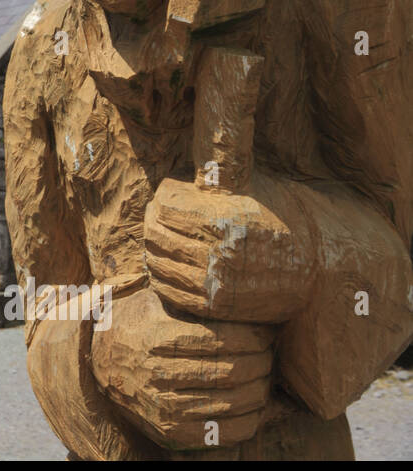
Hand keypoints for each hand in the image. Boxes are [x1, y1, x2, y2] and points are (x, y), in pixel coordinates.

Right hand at [91, 287, 273, 449]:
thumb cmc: (138, 321)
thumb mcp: (156, 299)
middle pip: (233, 372)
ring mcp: (162, 406)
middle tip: (268, 355)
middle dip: (262, 363)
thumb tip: (241, 294)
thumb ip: (192, 298)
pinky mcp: (168, 430)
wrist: (97, 359)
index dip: (255, 338)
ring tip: (263, 377)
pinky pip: (221, 433)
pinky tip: (254, 407)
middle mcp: (157, 373)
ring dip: (259, 391)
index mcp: (157, 337)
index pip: (223, 340)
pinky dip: (248, 421)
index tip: (265, 333)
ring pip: (232, 403)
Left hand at [144, 173, 316, 323]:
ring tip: (156, 239)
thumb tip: (185, 163)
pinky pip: (168, 291)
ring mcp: (216, 283)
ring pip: (158, 263)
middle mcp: (218, 253)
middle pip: (157, 235)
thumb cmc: (285, 222)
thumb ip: (219, 179)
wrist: (319, 270)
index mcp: (226, 221)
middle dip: (151, 222)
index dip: (160, 200)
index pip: (167, 208)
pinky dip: (159, 277)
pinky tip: (162, 265)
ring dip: (152, 249)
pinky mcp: (216, 306)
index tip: (163, 198)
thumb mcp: (256, 190)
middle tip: (153, 216)